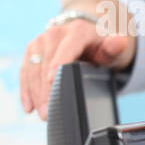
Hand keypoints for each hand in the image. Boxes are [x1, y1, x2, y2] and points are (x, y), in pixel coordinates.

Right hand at [20, 12, 136, 118]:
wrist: (88, 34)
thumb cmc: (101, 45)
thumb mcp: (112, 47)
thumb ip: (115, 47)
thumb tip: (118, 41)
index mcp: (76, 31)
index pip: (66, 48)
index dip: (58, 64)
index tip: (53, 81)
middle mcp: (55, 34)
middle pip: (46, 63)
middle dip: (46, 88)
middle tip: (49, 112)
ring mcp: (41, 42)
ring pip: (33, 69)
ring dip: (35, 92)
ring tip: (42, 113)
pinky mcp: (32, 51)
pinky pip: (26, 71)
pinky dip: (26, 89)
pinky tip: (29, 107)